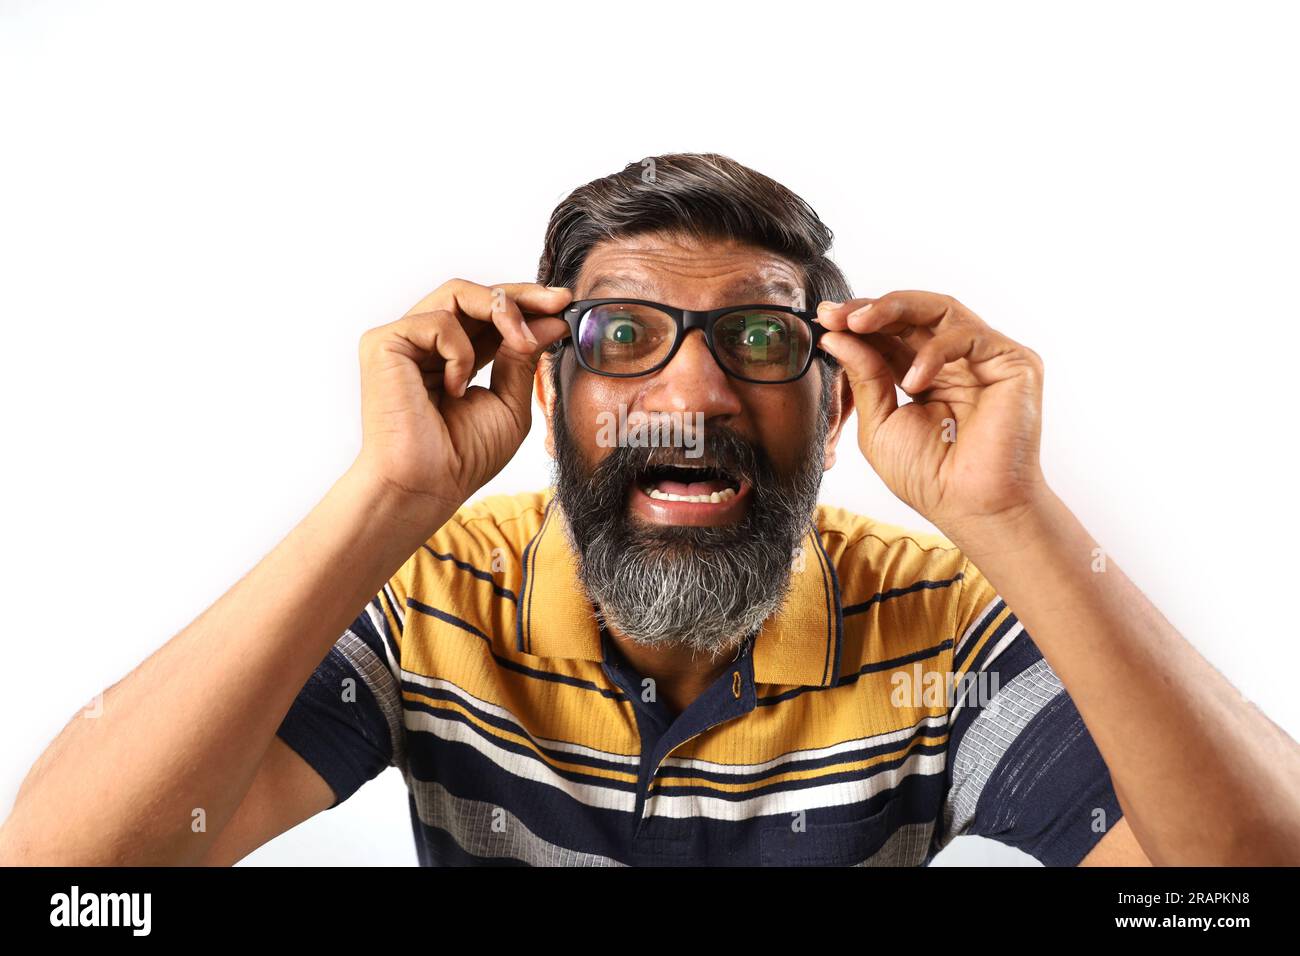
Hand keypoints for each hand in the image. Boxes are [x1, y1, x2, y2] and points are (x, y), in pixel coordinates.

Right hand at [353, 279, 571, 519]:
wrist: (429, 485)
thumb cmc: (464, 456)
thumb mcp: (510, 402)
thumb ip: (523, 358)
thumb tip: (551, 320)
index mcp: (453, 356)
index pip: (489, 315)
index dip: (527, 304)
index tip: (564, 305)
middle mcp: (425, 343)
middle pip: (474, 294)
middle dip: (521, 295)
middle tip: (558, 302)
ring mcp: (403, 341)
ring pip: (456, 292)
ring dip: (502, 312)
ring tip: (522, 344)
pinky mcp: (383, 343)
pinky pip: (437, 322)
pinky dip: (460, 352)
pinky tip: (457, 389)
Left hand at [816, 291, 1047, 534]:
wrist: (970, 507)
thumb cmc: (928, 477)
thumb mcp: (880, 423)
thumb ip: (864, 377)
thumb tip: (835, 336)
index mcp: (926, 374)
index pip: (892, 334)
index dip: (858, 323)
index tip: (823, 320)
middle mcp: (957, 361)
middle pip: (914, 313)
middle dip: (870, 309)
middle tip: (835, 314)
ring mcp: (985, 358)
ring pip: (940, 309)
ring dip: (894, 309)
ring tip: (857, 324)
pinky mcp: (1014, 362)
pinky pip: (968, 335)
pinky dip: (934, 352)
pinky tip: (913, 381)